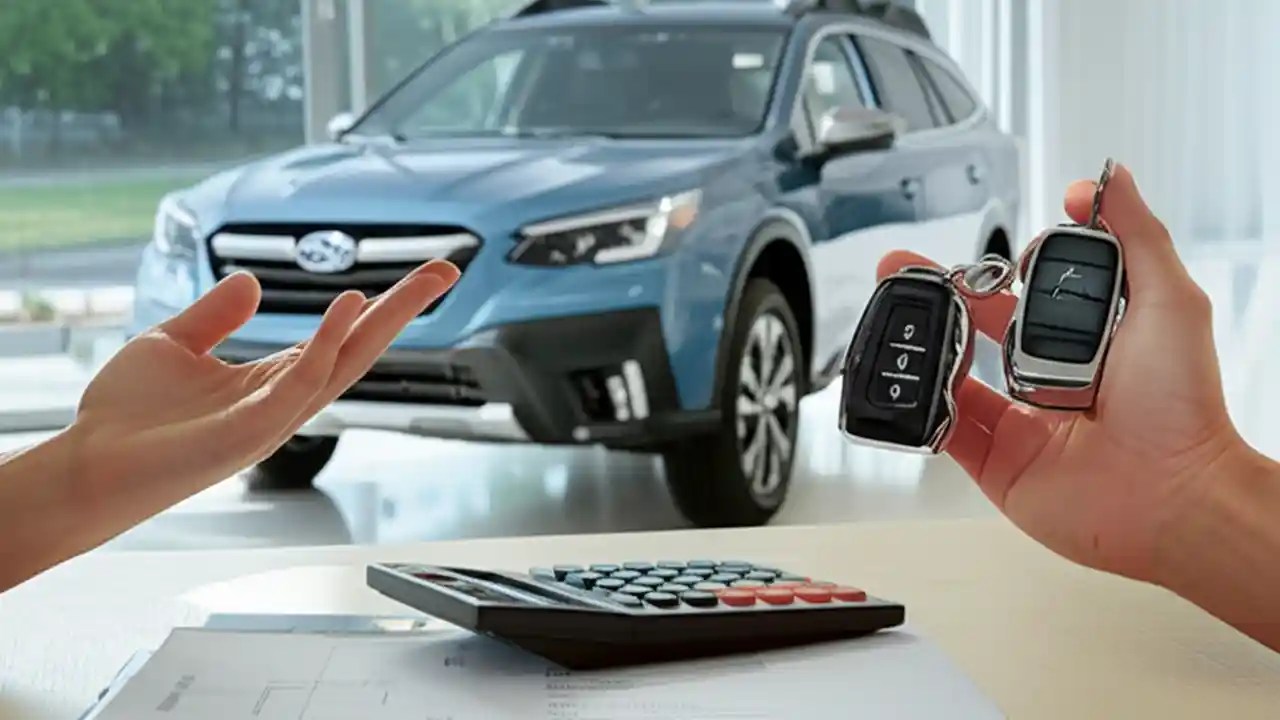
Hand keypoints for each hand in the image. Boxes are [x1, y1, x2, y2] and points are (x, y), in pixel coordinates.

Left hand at [71, 260, 458, 525]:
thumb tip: (254, 281)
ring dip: (387, 321)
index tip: (415, 275)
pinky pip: (303, 383)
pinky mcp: (254, 433)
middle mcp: (283, 401)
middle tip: (447, 271)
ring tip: (422, 282)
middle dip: (405, 310)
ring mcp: (274, 419)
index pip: (339, 338)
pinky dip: (330, 343)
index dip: (378, 306)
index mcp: (270, 381)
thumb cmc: (124, 420)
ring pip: (348, 364)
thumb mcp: (172, 345)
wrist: (86, 466)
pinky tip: (348, 306)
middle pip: (361, 349)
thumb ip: (214, 316)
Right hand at [878, 164, 1247, 583]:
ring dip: (923, 344)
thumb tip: (1106, 179)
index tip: (999, 256)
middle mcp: (1052, 378)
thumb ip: (1135, 235)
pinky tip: (906, 379)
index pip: (1031, 292)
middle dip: (940, 296)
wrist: (1174, 496)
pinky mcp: (997, 464)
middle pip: (979, 327)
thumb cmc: (1184, 406)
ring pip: (955, 375)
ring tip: (896, 316)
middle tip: (903, 267)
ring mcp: (1022, 422)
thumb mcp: (1169, 300)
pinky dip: (923, 407)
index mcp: (1089, 339)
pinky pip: (946, 431)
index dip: (1006, 270)